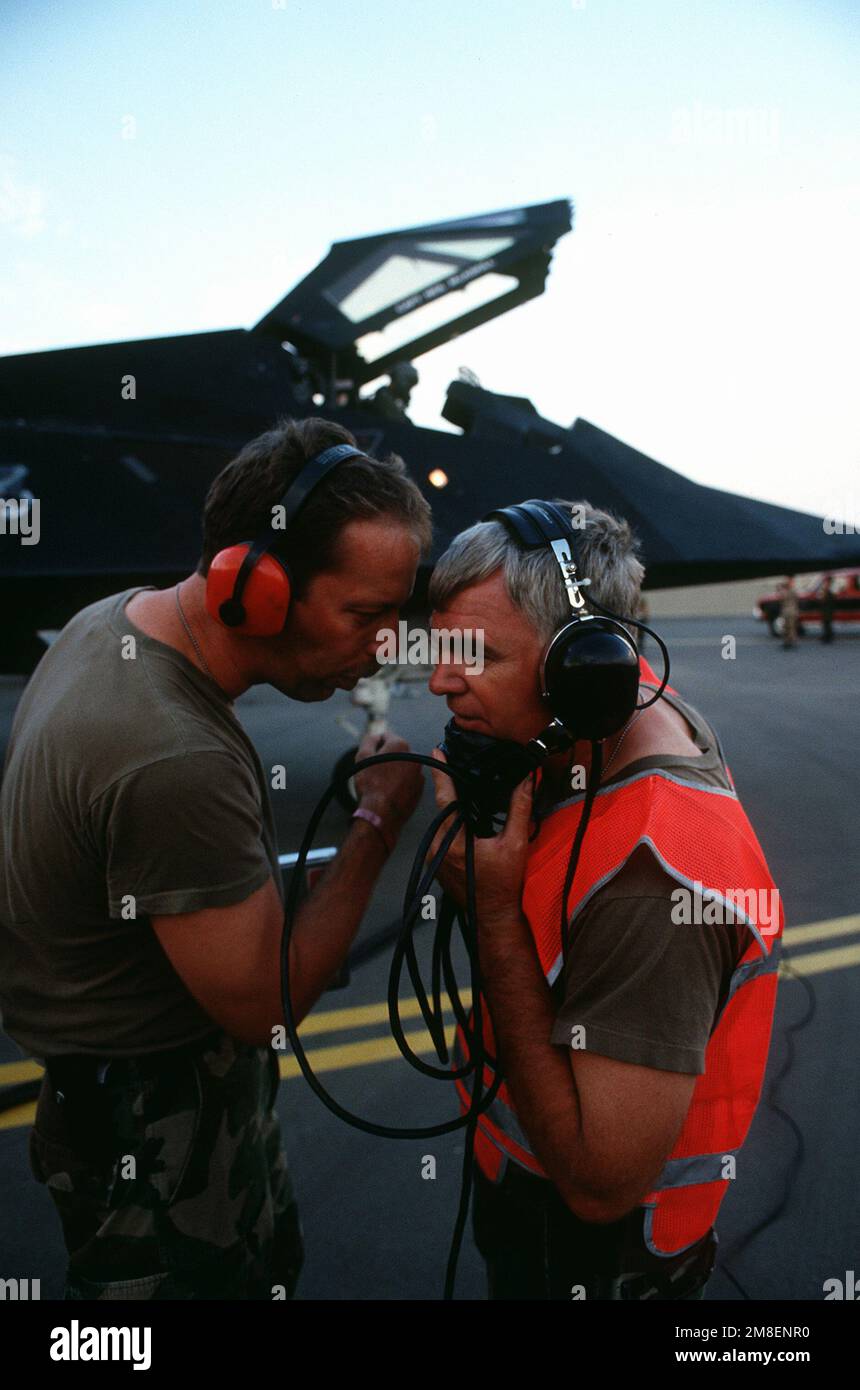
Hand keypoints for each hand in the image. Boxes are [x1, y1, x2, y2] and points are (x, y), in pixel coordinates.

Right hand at [353, 731, 422, 843]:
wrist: (381, 813)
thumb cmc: (370, 784)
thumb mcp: (362, 756)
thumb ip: (369, 739)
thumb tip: (375, 735)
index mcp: (401, 745)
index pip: (386, 736)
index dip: (376, 744)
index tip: (371, 754)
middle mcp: (414, 758)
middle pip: (397, 752)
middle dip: (386, 757)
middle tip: (374, 771)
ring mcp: (419, 774)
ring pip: (403, 767)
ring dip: (394, 771)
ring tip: (381, 783)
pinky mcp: (419, 789)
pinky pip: (408, 781)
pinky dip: (400, 783)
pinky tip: (388, 791)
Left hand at [428, 748, 533, 919]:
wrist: (494, 918)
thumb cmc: (505, 885)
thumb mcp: (516, 844)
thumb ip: (520, 809)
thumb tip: (526, 780)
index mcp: (454, 841)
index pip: (446, 799)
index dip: (443, 774)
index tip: (437, 752)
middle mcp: (438, 848)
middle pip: (444, 809)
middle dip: (452, 788)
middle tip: (457, 765)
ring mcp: (435, 857)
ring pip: (443, 822)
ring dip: (455, 809)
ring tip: (468, 791)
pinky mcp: (438, 864)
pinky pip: (443, 835)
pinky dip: (454, 824)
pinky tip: (469, 819)